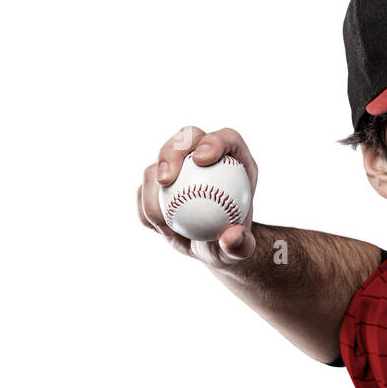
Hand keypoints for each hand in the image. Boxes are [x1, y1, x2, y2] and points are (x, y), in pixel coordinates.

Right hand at [137, 126, 259, 265]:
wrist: (213, 248)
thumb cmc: (233, 243)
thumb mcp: (243, 249)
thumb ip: (242, 244)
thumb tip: (232, 236)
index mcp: (235, 161)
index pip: (227, 139)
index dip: (214, 141)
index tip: (202, 160)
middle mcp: (205, 157)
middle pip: (186, 138)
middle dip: (171, 152)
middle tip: (165, 181)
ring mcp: (179, 168)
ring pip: (157, 165)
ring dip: (152, 191)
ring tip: (163, 223)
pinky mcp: (158, 183)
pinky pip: (143, 190)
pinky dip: (145, 208)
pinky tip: (159, 228)